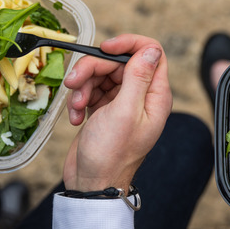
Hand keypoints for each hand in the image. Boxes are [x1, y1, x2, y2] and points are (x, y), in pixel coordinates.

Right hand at [62, 34, 170, 191]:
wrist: (92, 184)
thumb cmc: (111, 154)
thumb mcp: (125, 111)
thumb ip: (138, 78)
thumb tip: (151, 49)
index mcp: (156, 96)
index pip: (152, 53)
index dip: (128, 44)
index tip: (105, 48)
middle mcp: (141, 97)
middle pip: (118, 62)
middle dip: (93, 69)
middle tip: (74, 82)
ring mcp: (122, 104)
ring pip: (101, 76)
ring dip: (83, 87)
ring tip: (76, 107)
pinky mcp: (104, 111)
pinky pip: (90, 91)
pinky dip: (79, 101)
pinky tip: (75, 119)